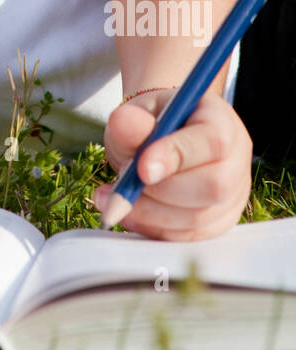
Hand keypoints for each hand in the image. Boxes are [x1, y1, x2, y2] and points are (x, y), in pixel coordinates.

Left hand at [92, 87, 253, 239]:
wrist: (159, 141)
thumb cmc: (153, 124)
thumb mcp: (138, 113)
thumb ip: (131, 120)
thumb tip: (124, 123)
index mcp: (222, 121)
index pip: (214, 141)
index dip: (178, 156)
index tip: (141, 169)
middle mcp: (236, 158)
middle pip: (214, 186)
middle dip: (161, 190)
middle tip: (123, 182)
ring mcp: (233, 194)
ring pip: (199, 217)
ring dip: (150, 212)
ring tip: (114, 197)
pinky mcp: (219, 221)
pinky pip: (189, 236)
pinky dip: (154, 228)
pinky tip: (130, 212)